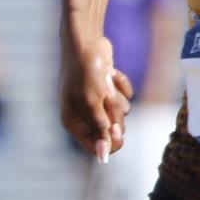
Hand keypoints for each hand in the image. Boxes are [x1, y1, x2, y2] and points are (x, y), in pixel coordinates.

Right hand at [60, 37, 131, 159]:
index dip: (111, 141)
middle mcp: (84, 114)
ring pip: (122, 112)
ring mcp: (96, 101)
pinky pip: (126, 96)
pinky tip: (111, 73)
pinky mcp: (108, 89)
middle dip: (114, 113)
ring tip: (105, 81)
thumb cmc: (84, 73)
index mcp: (73, 122)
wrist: (86, 41)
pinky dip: (122, 85)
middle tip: (107, 97)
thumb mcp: (93, 104)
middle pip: (113, 130)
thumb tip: (103, 158)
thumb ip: (100, 131)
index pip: (98, 147)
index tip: (117, 129)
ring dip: (118, 97)